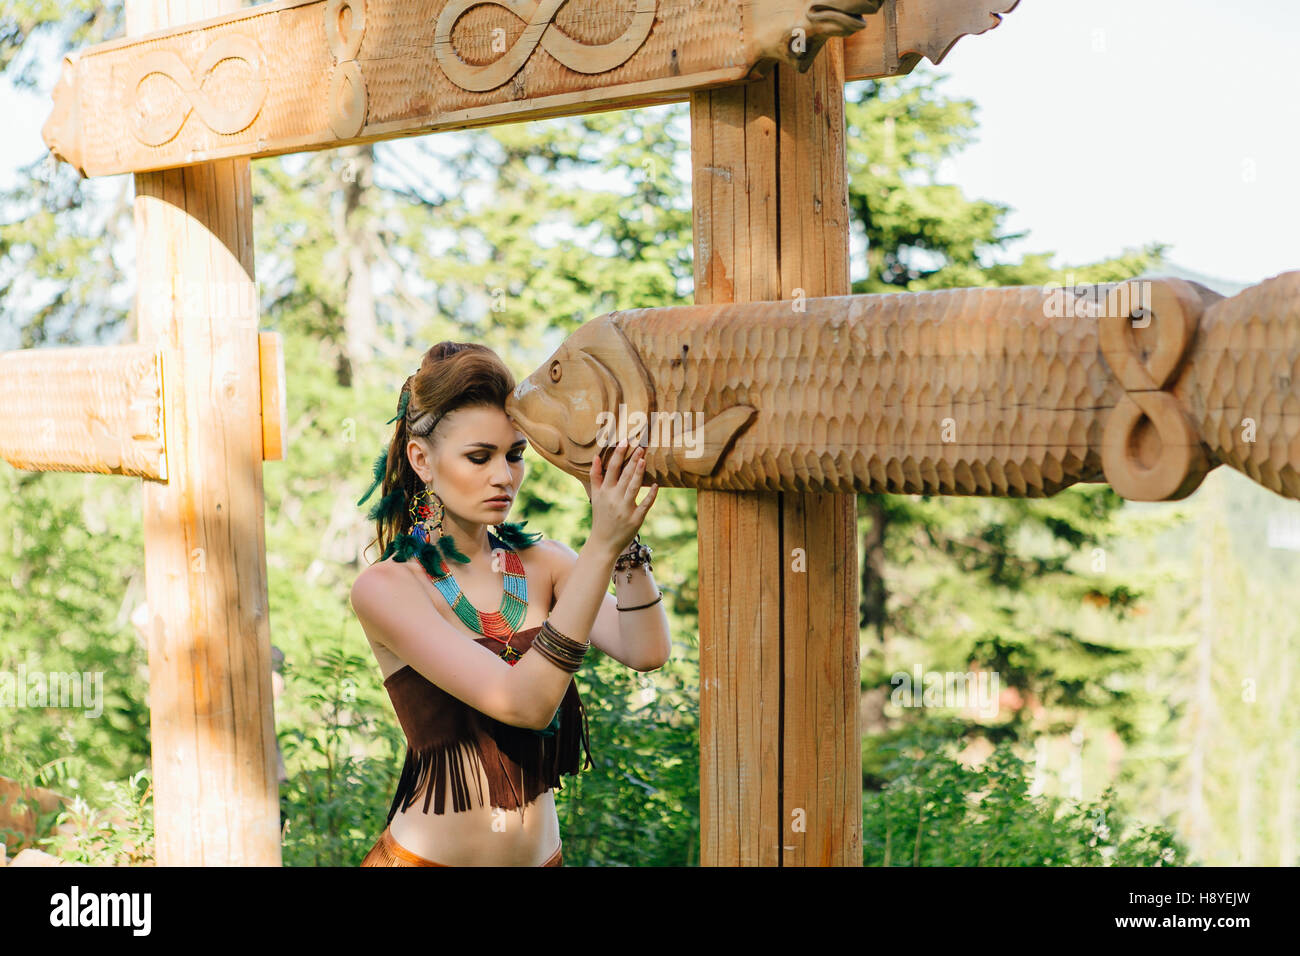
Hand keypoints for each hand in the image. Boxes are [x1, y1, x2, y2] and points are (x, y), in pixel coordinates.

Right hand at [588, 439, 657, 557]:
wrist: (603, 542)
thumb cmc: (601, 516)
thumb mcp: (595, 496)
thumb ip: (595, 476)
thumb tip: (595, 457)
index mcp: (604, 492)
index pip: (611, 469)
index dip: (618, 454)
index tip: (625, 441)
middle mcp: (614, 498)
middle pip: (624, 475)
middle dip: (632, 460)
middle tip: (641, 446)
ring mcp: (625, 509)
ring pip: (633, 487)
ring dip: (639, 473)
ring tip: (643, 459)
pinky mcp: (636, 519)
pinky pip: (645, 505)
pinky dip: (651, 495)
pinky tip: (655, 486)